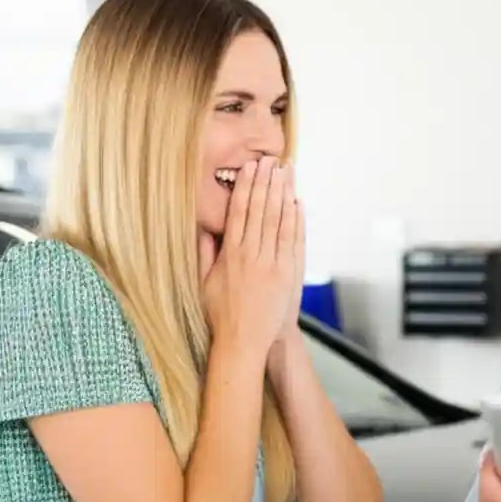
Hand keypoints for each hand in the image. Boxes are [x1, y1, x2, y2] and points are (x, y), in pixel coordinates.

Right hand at [199, 157, 301, 358]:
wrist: (244, 341)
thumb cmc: (220, 313)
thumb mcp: (203, 281)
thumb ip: (205, 252)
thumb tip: (204, 226)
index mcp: (231, 254)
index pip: (240, 212)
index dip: (246, 187)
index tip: (250, 168)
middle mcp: (253, 254)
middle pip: (261, 210)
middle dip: (266, 182)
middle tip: (271, 160)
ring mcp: (272, 263)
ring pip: (279, 221)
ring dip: (283, 194)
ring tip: (286, 172)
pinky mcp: (287, 274)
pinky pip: (293, 241)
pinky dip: (296, 220)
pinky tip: (297, 202)